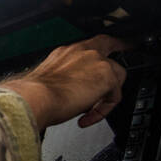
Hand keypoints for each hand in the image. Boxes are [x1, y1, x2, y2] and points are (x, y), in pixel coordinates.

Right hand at [0, 34, 130, 130]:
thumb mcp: (50, 79)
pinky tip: (87, 117)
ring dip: (107, 95)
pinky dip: (103, 110)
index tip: (114, 45)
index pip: (91, 43)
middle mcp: (83, 51)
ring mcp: (97, 61)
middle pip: (112, 48)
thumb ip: (65, 79)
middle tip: (125, 63)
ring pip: (117, 75)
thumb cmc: (35, 94)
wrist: (34, 98)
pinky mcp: (106, 76)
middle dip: (120, 56)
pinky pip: (115, 95)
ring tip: (90, 110)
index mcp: (67, 51)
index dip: (106, 44)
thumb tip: (70, 92)